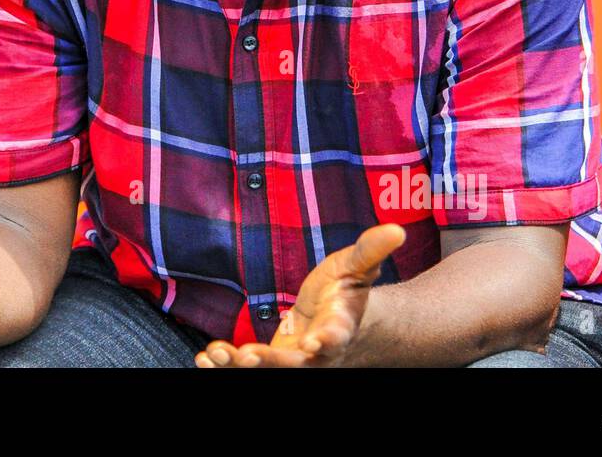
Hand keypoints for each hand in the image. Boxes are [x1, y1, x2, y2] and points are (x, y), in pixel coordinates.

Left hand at [196, 223, 404, 367]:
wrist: (337, 321)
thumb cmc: (346, 292)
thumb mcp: (358, 267)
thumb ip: (371, 250)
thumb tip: (396, 229)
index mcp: (341, 328)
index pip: (336, 337)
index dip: (327, 340)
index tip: (316, 341)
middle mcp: (318, 355)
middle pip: (296, 365)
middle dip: (272, 362)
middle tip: (250, 355)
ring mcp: (293, 363)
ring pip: (268, 372)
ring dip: (241, 366)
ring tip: (217, 355)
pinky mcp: (271, 364)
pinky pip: (248, 369)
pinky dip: (226, 365)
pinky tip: (206, 358)